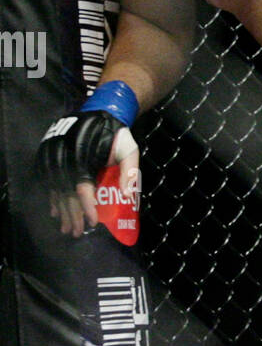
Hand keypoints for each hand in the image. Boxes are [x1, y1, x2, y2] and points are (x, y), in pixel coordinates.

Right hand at [37, 111, 139, 237]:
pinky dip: (52, 197)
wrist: (100, 113)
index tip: (93, 222)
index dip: (87, 206)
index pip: (83, 187)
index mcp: (84, 156)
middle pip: (67, 192)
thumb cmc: (116, 135)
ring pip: (55, 188)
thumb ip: (130, 172)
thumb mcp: (129, 150)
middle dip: (72, 215)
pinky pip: (48, 180)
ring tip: (66, 229)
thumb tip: (129, 197)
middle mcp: (65, 156)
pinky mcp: (49, 154)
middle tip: (77, 233)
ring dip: (61, 210)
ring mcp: (54, 155)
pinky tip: (55, 212)